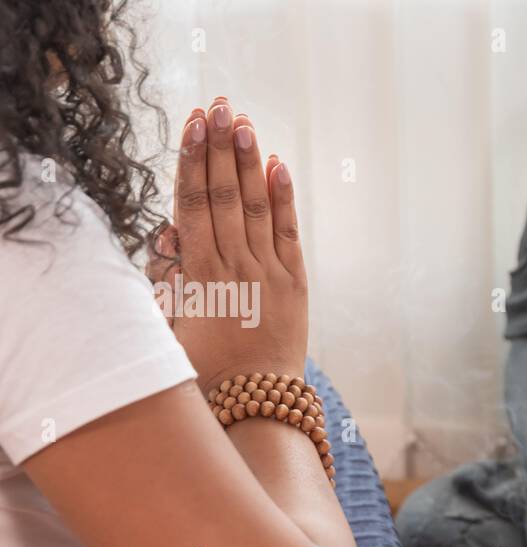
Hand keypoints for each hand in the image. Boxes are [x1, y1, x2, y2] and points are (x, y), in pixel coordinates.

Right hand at [160, 97, 307, 392]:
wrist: (256, 401)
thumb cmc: (207, 368)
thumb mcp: (177, 322)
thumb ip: (174, 277)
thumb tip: (170, 238)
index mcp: (202, 274)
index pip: (193, 203)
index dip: (193, 160)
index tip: (192, 124)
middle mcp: (237, 266)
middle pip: (223, 194)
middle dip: (221, 147)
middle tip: (219, 105)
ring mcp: (270, 272)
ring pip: (255, 206)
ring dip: (249, 161)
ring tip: (244, 121)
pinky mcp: (296, 284)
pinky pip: (289, 233)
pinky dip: (283, 198)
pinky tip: (278, 165)